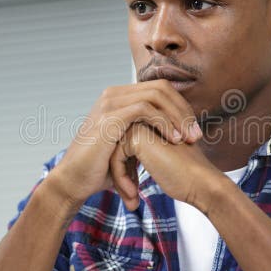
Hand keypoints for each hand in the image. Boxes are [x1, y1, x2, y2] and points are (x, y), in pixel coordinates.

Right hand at [47, 80, 201, 213]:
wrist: (74, 182)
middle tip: (197, 135)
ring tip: (188, 139)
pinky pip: (144, 109)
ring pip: (156, 95)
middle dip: (183, 110)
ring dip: (177, 116)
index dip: (180, 107)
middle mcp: (113, 94)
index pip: (160, 89)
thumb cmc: (100, 169)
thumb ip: (146, 136)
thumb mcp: (128, 147)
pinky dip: (164, 122)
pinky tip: (173, 140)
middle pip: (161, 88)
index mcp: (119, 98)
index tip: (194, 131)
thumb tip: (171, 138)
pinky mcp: (108, 117)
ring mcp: (109, 103)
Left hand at [110, 123, 225, 212]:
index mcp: (151, 122)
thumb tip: (119, 165)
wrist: (200, 181)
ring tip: (132, 201)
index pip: (125, 148)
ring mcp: (141, 124)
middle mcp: (145, 118)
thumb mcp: (159, 161)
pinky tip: (134, 195)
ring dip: (120, 180)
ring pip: (113, 155)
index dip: (127, 172)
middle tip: (131, 200)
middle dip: (121, 177)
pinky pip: (116, 159)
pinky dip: (121, 179)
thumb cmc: (184, 176)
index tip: (133, 193)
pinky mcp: (136, 136)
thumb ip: (143, 155)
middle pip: (117, 150)